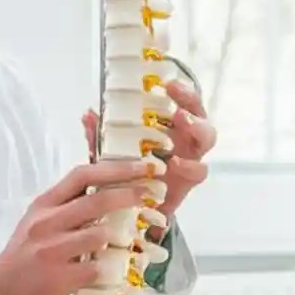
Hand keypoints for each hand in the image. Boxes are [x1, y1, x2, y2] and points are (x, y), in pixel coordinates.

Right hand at [0, 161, 155, 294]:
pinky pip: (96, 268)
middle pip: (96, 201)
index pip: (81, 175)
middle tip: (150, 193)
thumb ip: (67, 206)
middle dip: (129, 194)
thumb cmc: (25, 257)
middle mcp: (47, 222)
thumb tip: (107, 189)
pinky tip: (100, 273)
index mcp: (44, 205)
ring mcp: (52, 250)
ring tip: (114, 247)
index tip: (141, 166)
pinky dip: (104, 270)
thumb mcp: (39, 222)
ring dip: (114, 241)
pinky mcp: (59, 277)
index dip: (115, 168)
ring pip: (100, 236)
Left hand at [83, 79, 216, 222]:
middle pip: (198, 111)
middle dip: (191, 103)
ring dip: (197, 127)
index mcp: (169, 125)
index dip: (181, 90)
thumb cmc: (126, 174)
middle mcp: (183, 138)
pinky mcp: (189, 181)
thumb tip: (87, 114)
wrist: (131, 211)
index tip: (169, 83)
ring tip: (183, 121)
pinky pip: (199, 171)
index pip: (182, 101)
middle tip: (177, 100)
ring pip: (207, 138)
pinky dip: (189, 166)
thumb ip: (99, 135)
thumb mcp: (108, 152)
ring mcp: (190, 158)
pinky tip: (175, 163)